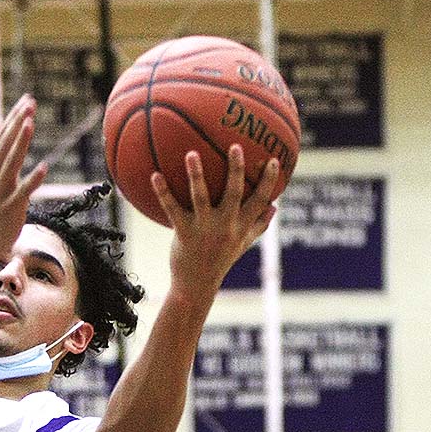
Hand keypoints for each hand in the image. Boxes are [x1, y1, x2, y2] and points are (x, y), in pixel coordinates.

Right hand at [0, 93, 48, 257]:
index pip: (2, 136)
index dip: (14, 117)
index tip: (27, 99)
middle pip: (6, 145)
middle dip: (17, 123)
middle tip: (29, 103)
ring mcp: (1, 191)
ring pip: (12, 163)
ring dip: (20, 142)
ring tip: (29, 123)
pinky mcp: (11, 206)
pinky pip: (24, 191)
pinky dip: (33, 179)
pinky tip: (44, 167)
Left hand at [152, 144, 278, 308]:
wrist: (196, 285)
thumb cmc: (220, 261)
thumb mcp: (243, 244)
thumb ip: (259, 225)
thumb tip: (276, 206)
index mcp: (241, 226)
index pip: (260, 201)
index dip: (269, 181)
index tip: (273, 160)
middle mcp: (225, 226)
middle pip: (234, 193)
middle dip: (236, 169)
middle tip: (235, 146)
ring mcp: (203, 229)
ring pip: (201, 197)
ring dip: (195, 175)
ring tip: (191, 154)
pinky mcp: (183, 233)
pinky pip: (172, 208)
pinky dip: (162, 192)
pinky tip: (154, 175)